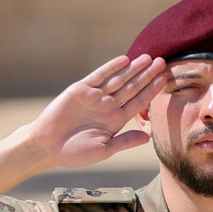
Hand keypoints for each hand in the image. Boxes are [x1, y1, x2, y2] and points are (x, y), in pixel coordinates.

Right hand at [24, 55, 167, 169]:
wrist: (47, 146)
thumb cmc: (75, 153)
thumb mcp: (104, 150)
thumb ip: (125, 141)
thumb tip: (148, 137)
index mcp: (116, 120)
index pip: (138, 102)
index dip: (152, 90)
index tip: (165, 79)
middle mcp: (108, 106)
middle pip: (132, 87)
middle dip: (147, 75)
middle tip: (162, 62)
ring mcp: (95, 96)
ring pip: (118, 79)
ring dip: (133, 69)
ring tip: (148, 58)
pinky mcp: (81, 89)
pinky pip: (99, 76)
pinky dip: (111, 68)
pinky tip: (124, 60)